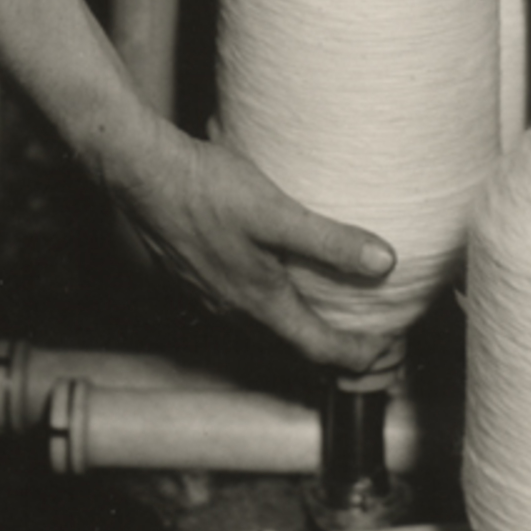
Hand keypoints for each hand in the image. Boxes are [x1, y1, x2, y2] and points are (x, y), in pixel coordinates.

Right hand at [108, 127, 400, 373]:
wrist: (143, 174)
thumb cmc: (207, 189)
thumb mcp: (277, 212)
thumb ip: (330, 240)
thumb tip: (384, 263)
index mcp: (259, 304)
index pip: (319, 349)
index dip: (357, 356)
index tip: (386, 353)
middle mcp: (233, 312)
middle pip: (292, 349)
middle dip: (332, 351)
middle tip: (367, 341)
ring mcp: (209, 298)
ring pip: (264, 332)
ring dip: (299, 332)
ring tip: (326, 315)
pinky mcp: (194, 277)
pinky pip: (241, 311)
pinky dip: (271, 312)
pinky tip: (275, 282)